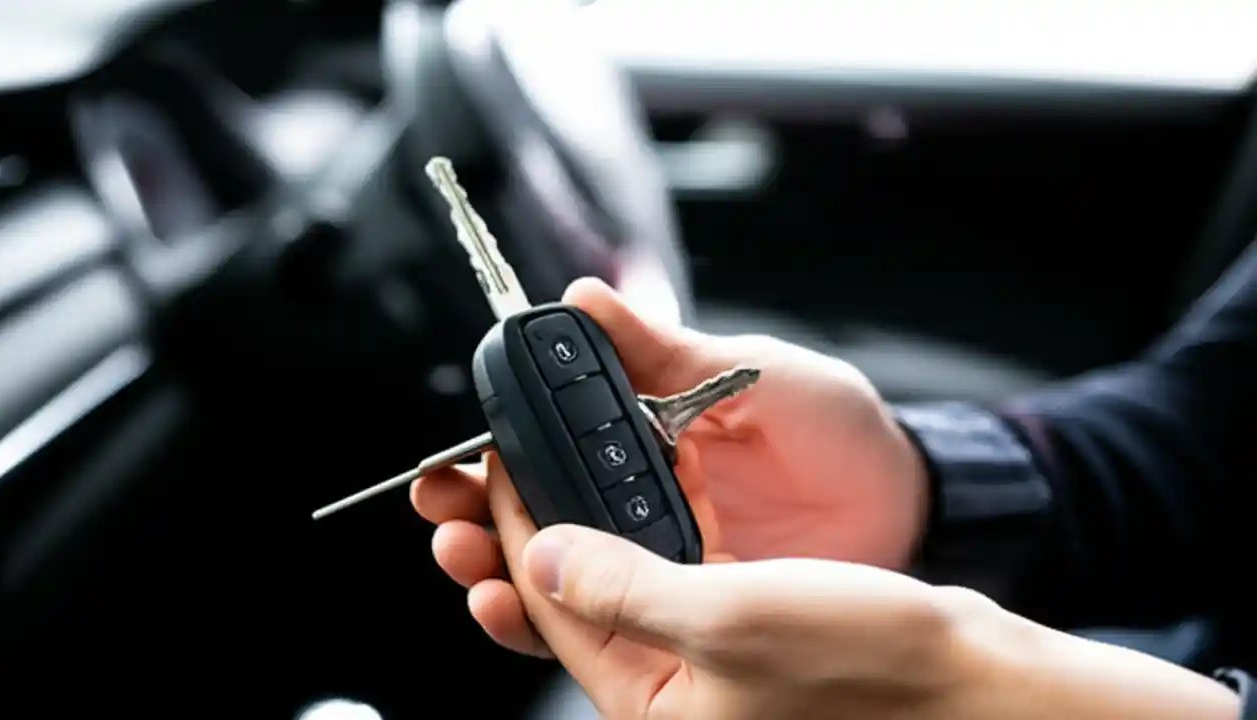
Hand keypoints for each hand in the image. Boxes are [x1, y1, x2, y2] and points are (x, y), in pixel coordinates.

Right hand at [411, 276, 928, 651]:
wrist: (911, 499)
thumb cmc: (838, 426)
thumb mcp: (751, 372)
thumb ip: (666, 350)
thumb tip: (585, 299)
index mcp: (644, 431)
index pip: (548, 444)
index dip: (494, 455)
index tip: (456, 461)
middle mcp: (642, 496)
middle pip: (537, 512)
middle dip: (477, 517)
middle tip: (444, 516)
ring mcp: (663, 556)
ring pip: (562, 571)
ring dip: (502, 571)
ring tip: (471, 569)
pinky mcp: (690, 607)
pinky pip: (616, 619)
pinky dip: (561, 623)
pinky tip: (527, 616)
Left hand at [454, 456, 1242, 719]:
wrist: (974, 678)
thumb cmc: (874, 667)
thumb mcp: (731, 617)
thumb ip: (624, 589)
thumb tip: (543, 558)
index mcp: (650, 704)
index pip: (548, 602)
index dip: (518, 522)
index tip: (503, 458)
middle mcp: (669, 693)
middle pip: (568, 597)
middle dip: (530, 527)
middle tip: (505, 464)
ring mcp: (704, 666)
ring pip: (615, 581)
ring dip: (585, 522)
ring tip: (557, 466)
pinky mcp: (739, 637)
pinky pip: (667, 576)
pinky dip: (645, 529)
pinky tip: (641, 487)